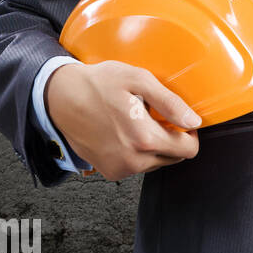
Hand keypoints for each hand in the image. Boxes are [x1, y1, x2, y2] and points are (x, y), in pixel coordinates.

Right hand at [44, 60, 201, 180]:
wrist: (59, 97)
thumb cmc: (97, 84)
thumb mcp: (138, 80)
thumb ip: (170, 103)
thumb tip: (193, 121)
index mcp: (144, 139)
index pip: (188, 150)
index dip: (190, 133)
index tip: (180, 121)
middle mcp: (133, 160)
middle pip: (174, 157)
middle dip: (171, 139)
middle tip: (154, 118)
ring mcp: (119, 168)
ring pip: (156, 162)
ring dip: (154, 145)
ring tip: (135, 123)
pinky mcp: (108, 171)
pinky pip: (137, 165)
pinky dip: (137, 152)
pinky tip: (124, 132)